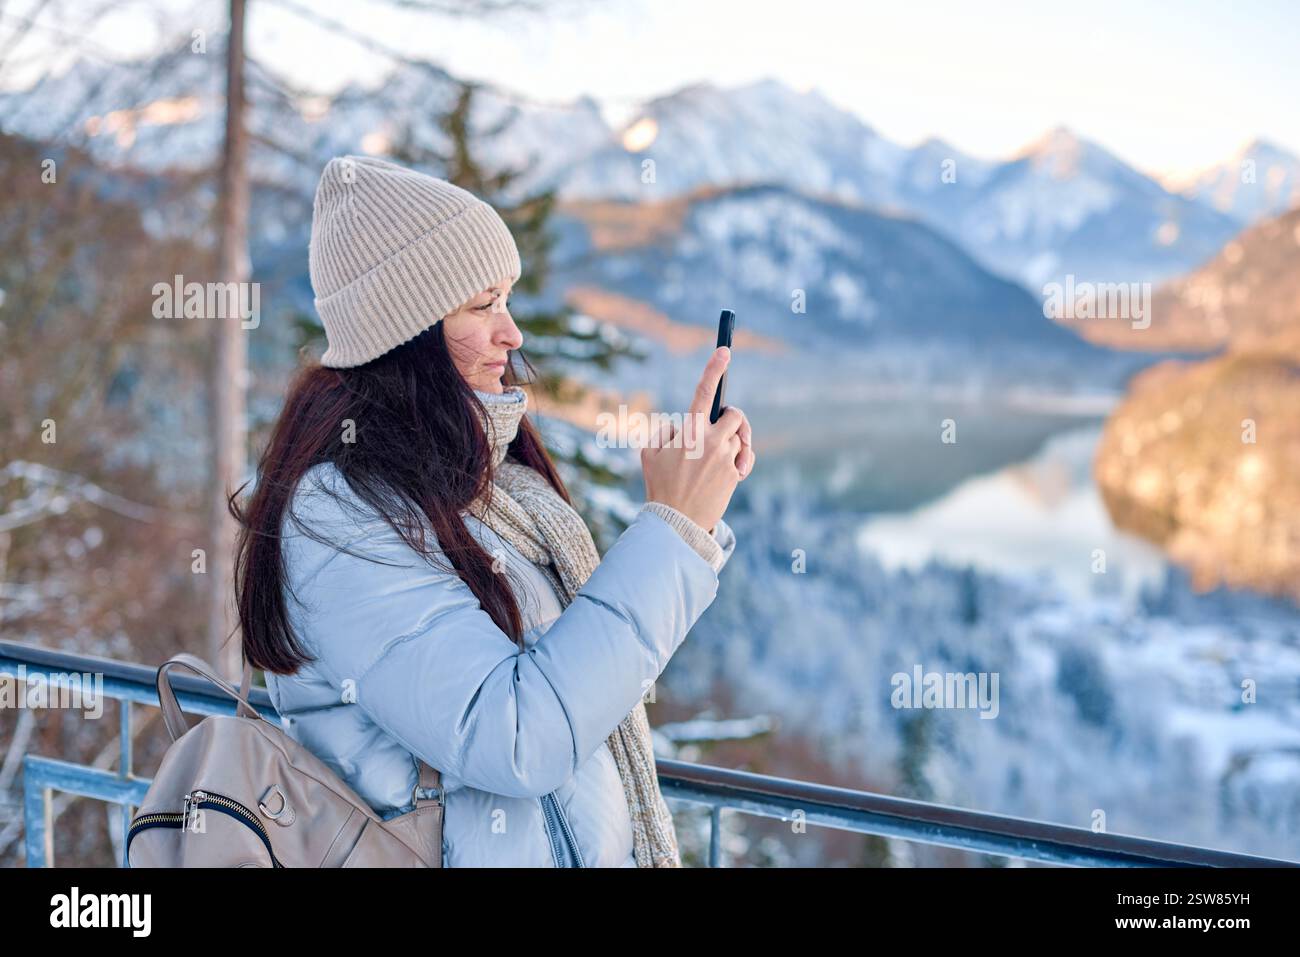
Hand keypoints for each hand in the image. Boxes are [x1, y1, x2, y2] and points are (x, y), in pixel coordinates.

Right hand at [641, 347, 754, 532]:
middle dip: (730, 417)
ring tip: (716, 459)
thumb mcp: (649, 454)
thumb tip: (680, 426)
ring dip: (731, 443)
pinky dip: (741, 460)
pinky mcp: (735, 474)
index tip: (725, 350)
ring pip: (739, 438)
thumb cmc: (660, 486)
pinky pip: (746, 457)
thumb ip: (663, 431)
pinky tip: (732, 469)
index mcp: (689, 432)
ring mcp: (726, 458)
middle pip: (734, 415)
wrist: (677, 522)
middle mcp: (711, 442)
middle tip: (721, 426)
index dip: (714, 368)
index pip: (704, 392)